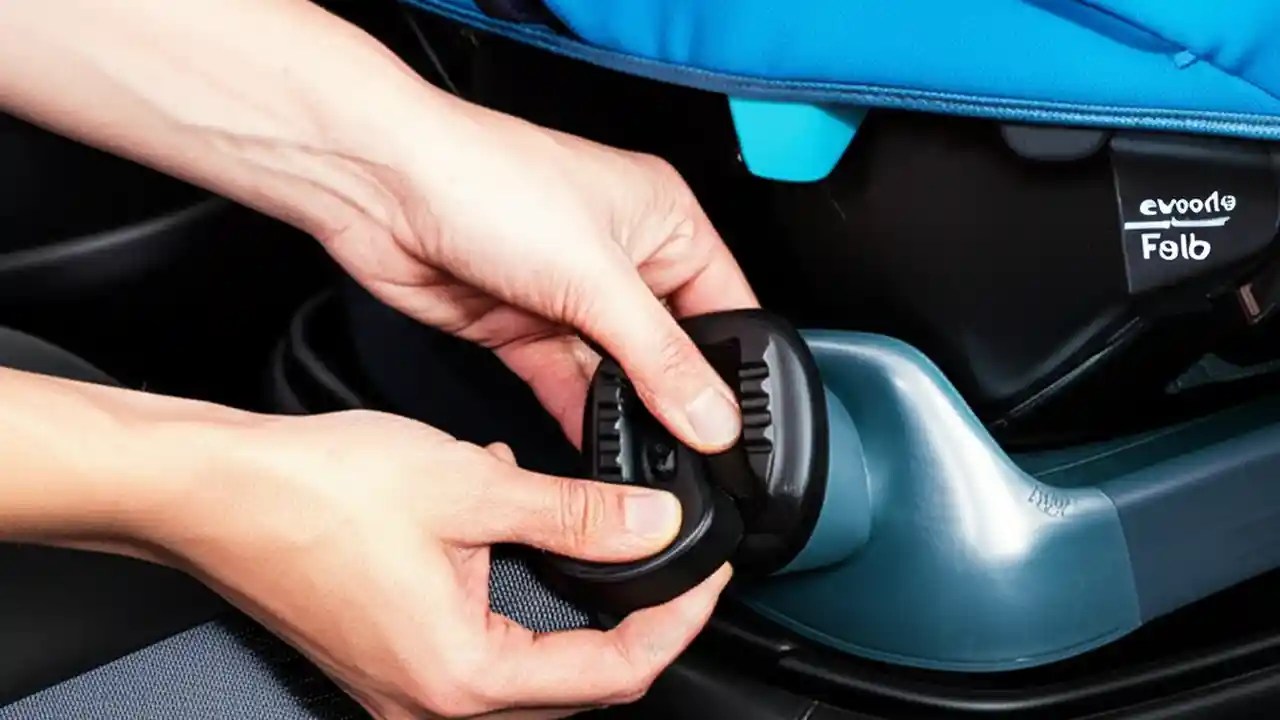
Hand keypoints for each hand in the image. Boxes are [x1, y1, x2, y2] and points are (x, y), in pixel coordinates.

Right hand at [152, 410, 730, 718]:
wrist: (211, 490)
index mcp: (462, 676)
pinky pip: (481, 644)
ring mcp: (407, 687)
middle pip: (579, 681)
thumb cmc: (310, 493)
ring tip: (598, 538)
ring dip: (574, 606)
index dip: (675, 618)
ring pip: (532, 665)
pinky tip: (511, 533)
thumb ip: (574, 514)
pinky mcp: (388, 659)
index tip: (704, 573)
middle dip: (635, 619)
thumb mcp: (471, 487)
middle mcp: (434, 701)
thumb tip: (651, 527)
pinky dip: (517, 597)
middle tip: (670, 562)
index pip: (616, 671)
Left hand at [317, 102, 758, 450]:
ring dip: (624, 412)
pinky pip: (563, 382)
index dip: (735, 366)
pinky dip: (576, 414)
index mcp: (662, 219)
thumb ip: (658, 358)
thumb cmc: (485, 181)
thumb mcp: (595, 277)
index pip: (726, 304)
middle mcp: (620, 256)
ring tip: (643, 458)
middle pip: (669, 348)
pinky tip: (592, 446)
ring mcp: (568, 293)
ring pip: (615, 372)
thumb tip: (711, 417)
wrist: (379, 185)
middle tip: (691, 453)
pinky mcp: (521, 325)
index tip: (737, 427)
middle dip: (675, 398)